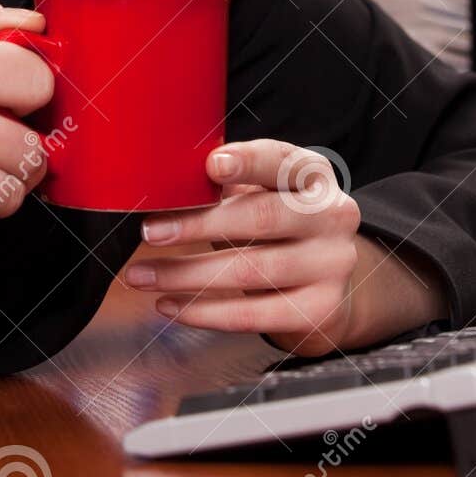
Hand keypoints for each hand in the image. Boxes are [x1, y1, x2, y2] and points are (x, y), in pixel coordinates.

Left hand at [123, 139, 447, 356]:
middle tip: (150, 232)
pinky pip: (252, 315)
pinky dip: (203, 312)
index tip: (211, 165)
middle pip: (262, 218)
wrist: (328, 281)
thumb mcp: (267, 190)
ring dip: (186, 275)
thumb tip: (166, 186)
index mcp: (313, 174)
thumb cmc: (279, 224)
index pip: (281, 161)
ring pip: (250, 271)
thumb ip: (229, 183)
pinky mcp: (320, 310)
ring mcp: (331, 264)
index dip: (247, 162)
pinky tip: (170, 305)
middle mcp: (332, 215)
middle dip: (198, 225)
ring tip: (143, 275)